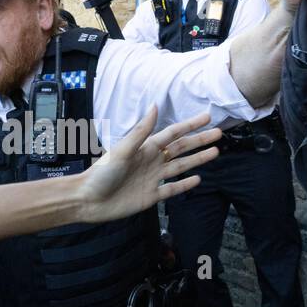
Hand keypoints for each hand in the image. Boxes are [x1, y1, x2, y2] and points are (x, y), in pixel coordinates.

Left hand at [76, 108, 219, 222]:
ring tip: (215, 152)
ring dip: (198, 159)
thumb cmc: (101, 173)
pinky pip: (172, 189)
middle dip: (200, 140)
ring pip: (181, 167)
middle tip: (218, 133)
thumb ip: (141, 130)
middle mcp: (152, 161)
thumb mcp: (122, 150)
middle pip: (181, 149)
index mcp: (145, 148)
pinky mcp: (151, 196)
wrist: (88, 200)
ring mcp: (153, 179)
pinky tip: (198, 179)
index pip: (173, 133)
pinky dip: (185, 184)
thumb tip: (155, 106)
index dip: (190, 125)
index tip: (207, 117)